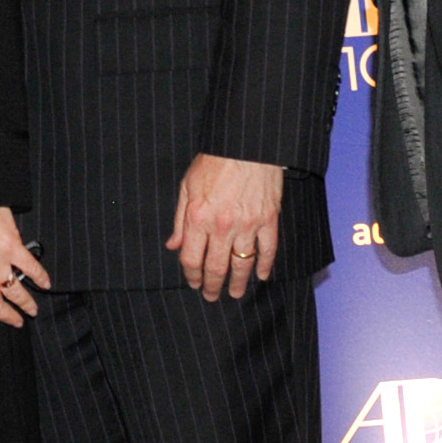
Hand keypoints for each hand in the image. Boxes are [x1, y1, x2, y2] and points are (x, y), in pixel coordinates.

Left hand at [167, 155, 285, 300]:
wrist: (245, 146)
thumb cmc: (213, 163)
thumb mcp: (187, 187)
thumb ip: (179, 220)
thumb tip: (174, 245)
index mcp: (198, 218)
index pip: (191, 258)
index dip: (191, 275)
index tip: (193, 283)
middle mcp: (222, 226)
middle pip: (216, 267)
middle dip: (212, 286)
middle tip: (211, 296)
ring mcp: (247, 225)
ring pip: (242, 264)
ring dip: (238, 283)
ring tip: (236, 293)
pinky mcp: (268, 220)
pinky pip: (267, 251)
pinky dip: (264, 266)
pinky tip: (261, 276)